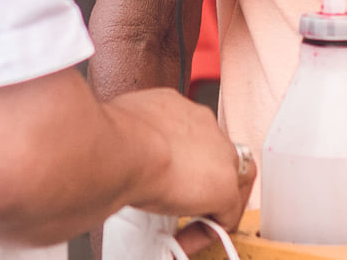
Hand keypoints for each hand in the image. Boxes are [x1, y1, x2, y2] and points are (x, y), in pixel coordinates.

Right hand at [107, 88, 254, 227]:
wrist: (124, 148)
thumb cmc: (113, 137)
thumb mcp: (122, 127)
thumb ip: (132, 137)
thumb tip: (118, 151)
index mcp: (177, 107)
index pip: (192, 133)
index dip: (182, 160)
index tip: (164, 176)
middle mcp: (204, 124)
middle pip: (218, 154)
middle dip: (204, 179)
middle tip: (181, 200)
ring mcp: (221, 154)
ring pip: (233, 182)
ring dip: (213, 203)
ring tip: (188, 224)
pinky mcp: (225, 187)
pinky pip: (225, 216)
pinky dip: (206, 232)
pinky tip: (182, 239)